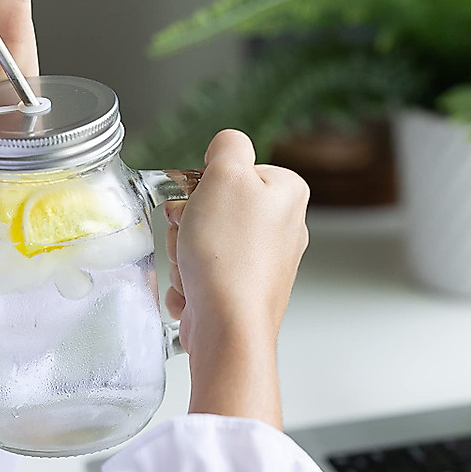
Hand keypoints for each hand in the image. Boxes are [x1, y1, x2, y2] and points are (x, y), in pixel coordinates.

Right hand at [164, 129, 309, 425]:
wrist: (228, 326)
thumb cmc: (229, 255)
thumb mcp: (225, 175)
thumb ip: (228, 145)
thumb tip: (227, 145)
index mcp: (286, 192)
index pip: (232, 168)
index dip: (204, 183)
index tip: (194, 199)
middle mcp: (282, 227)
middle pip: (214, 206)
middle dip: (188, 223)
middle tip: (190, 233)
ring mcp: (263, 262)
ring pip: (202, 241)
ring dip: (184, 254)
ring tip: (193, 267)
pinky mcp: (244, 291)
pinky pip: (203, 274)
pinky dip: (191, 281)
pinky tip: (196, 289)